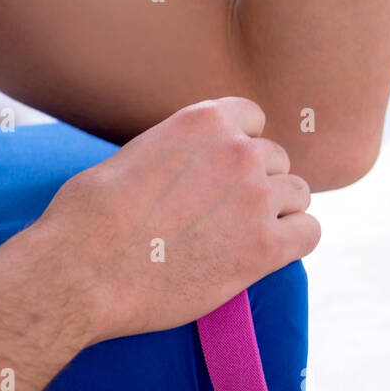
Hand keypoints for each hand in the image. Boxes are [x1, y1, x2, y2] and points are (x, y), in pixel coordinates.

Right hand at [31, 98, 319, 343]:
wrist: (80, 272)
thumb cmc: (89, 216)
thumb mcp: (134, 153)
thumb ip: (178, 148)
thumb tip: (190, 160)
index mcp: (206, 119)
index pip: (254, 119)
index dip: (240, 145)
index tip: (222, 171)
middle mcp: (240, 151)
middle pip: (276, 160)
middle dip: (256, 182)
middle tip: (224, 214)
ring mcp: (257, 198)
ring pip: (298, 194)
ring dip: (278, 212)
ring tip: (243, 235)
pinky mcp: (266, 247)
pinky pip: (309, 232)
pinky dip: (295, 240)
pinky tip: (270, 252)